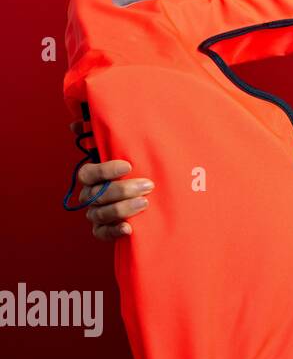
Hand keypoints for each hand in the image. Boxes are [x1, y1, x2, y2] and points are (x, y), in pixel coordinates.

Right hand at [68, 119, 153, 241]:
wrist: (150, 197)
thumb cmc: (137, 171)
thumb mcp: (129, 154)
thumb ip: (110, 139)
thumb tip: (77, 124)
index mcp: (92, 176)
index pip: (89, 173)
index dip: (106, 170)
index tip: (128, 166)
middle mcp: (90, 195)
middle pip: (98, 194)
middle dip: (123, 190)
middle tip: (148, 185)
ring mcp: (95, 213)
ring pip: (101, 213)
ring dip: (123, 209)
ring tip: (145, 203)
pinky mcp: (102, 230)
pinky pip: (102, 234)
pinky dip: (114, 231)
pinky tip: (129, 228)